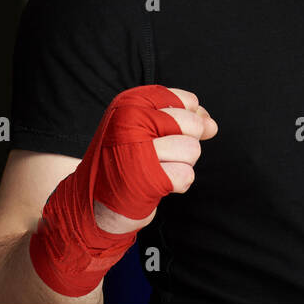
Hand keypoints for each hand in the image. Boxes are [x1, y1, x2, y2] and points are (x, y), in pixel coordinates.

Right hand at [94, 86, 218, 234]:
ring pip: (193, 150)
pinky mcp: (145, 177)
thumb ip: (184, 119)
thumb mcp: (147, 128)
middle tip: (161, 155)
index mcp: (130, 102)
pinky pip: (186, 175)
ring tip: (156, 169)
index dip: (192, 119)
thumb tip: (212, 124)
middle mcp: (131, 119)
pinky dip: (177, 184)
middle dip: (186, 143)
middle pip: (193, 124)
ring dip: (181, 165)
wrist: (92, 203)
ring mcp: (137, 148)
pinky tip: (157, 184)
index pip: (187, 101)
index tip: (174, 133)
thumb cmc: (125, 160)